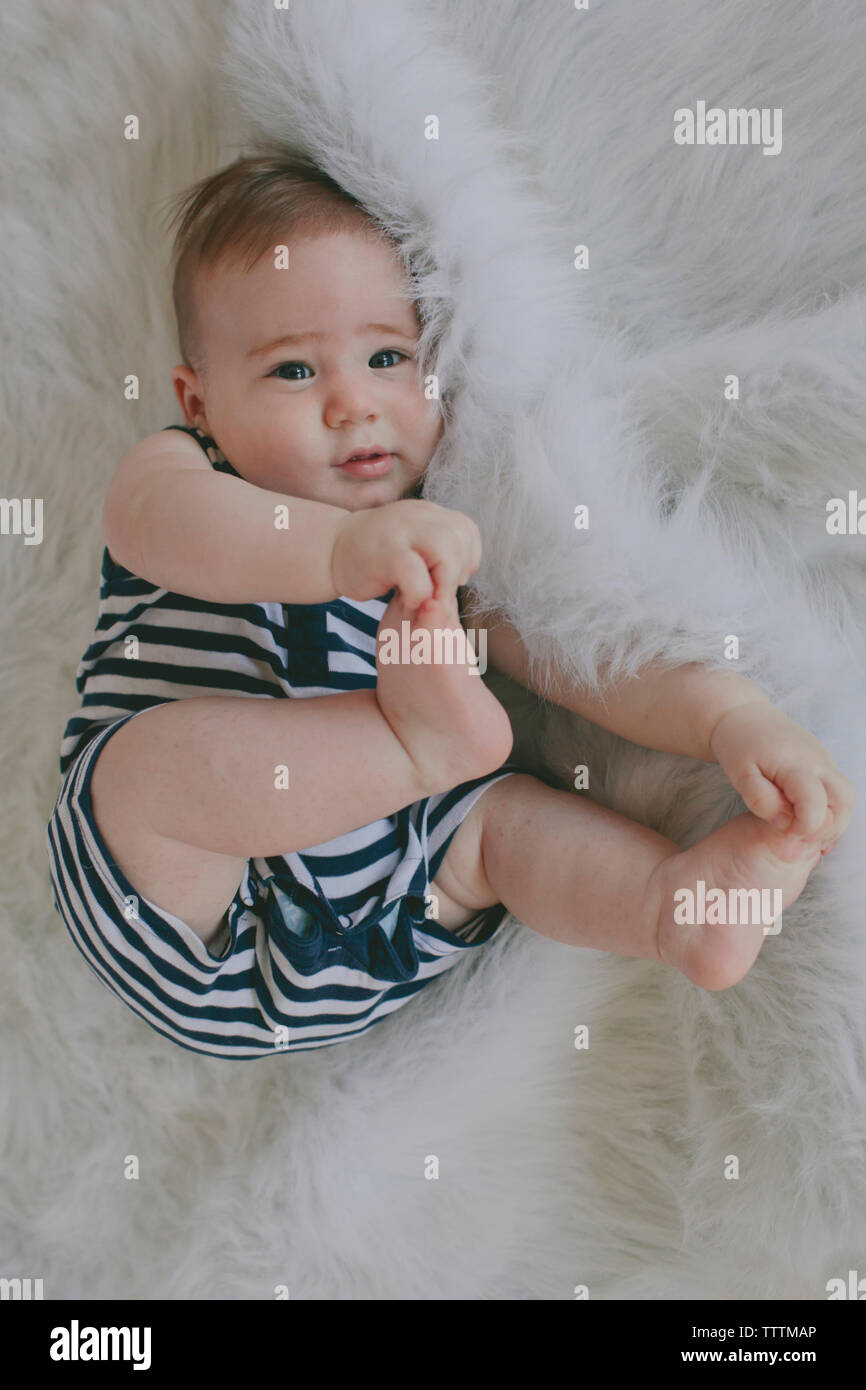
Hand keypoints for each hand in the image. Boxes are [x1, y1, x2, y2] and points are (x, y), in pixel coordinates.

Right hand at [330, 498, 481, 612]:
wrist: (328, 550)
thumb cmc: (373, 556)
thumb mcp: (412, 546)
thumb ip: (438, 555)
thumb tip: (462, 578)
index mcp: (427, 513)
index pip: (466, 529)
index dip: (467, 557)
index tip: (450, 577)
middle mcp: (416, 516)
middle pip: (460, 537)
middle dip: (458, 571)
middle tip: (440, 592)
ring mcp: (399, 532)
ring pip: (444, 549)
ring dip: (443, 582)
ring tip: (429, 598)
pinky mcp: (384, 553)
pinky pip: (415, 573)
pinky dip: (419, 594)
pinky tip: (409, 601)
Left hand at [709, 701, 855, 851]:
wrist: (742, 714)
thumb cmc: (738, 745)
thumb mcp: (739, 775)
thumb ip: (762, 801)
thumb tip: (787, 824)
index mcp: (796, 764)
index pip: (816, 805)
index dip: (804, 829)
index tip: (784, 834)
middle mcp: (818, 762)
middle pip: (844, 802)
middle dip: (827, 829)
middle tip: (799, 838)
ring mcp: (824, 761)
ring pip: (846, 798)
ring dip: (832, 822)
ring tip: (803, 832)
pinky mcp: (824, 764)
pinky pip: (838, 792)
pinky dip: (830, 811)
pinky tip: (806, 821)